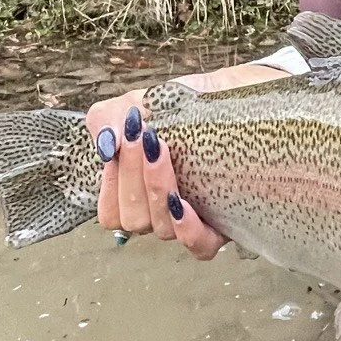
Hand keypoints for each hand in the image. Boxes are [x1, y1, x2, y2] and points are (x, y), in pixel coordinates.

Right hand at [84, 62, 284, 260]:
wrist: (234, 94)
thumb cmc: (182, 105)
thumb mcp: (138, 102)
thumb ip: (108, 119)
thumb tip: (106, 145)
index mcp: (137, 192)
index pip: (111, 212)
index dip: (111, 183)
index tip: (123, 138)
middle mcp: (162, 212)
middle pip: (132, 219)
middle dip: (133, 175)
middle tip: (144, 134)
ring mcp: (192, 221)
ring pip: (160, 229)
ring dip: (157, 189)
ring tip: (161, 149)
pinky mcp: (223, 225)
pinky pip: (198, 246)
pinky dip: (185, 227)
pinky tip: (183, 202)